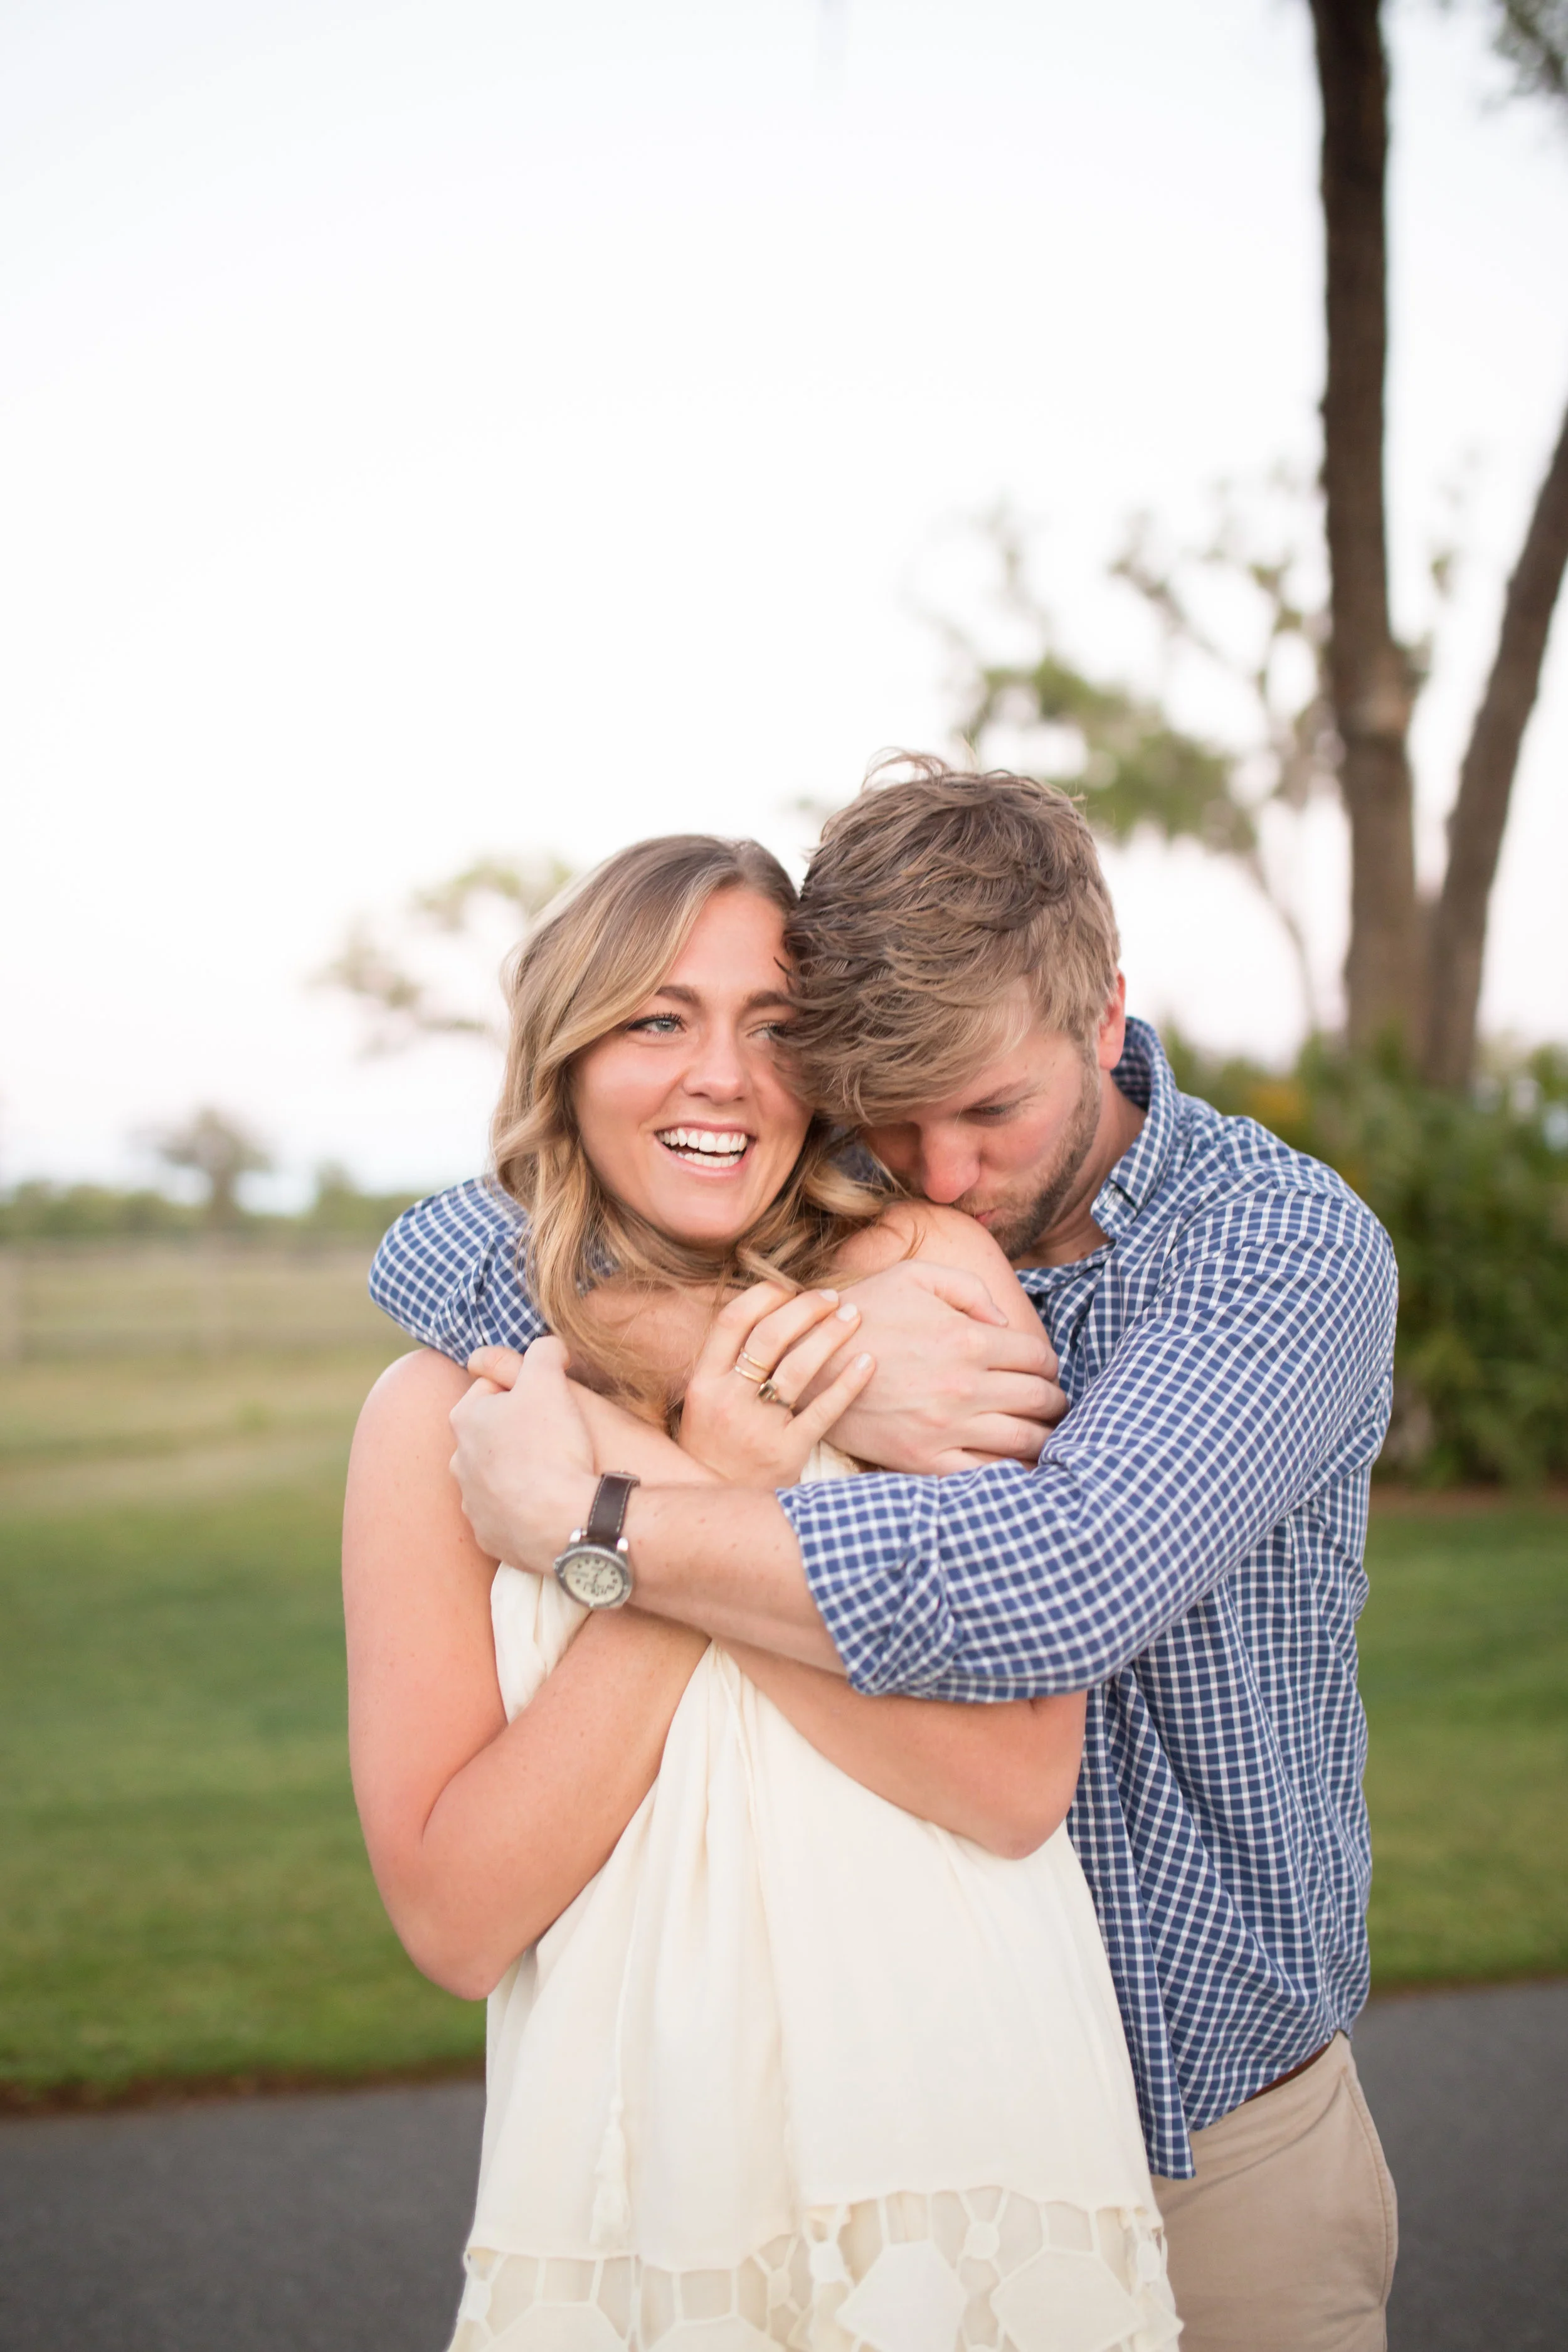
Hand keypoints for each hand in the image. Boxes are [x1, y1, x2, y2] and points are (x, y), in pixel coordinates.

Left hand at [449, 1337, 595, 1571]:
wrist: (565, 1520)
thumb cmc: (553, 1446)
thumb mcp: (550, 1380)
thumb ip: (543, 1352)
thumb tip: (547, 1347)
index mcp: (465, 1419)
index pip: (493, 1388)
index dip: (526, 1388)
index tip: (550, 1398)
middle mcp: (458, 1463)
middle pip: (493, 1434)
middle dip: (518, 1430)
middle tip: (556, 1434)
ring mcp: (472, 1503)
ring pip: (497, 1475)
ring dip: (520, 1470)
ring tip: (555, 1471)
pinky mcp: (490, 1537)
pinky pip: (506, 1514)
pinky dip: (525, 1507)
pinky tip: (551, 1504)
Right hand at [679, 1284, 875, 1483]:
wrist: (718, 1507)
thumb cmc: (717, 1445)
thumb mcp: (705, 1401)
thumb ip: (727, 1361)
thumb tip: (768, 1309)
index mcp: (703, 1382)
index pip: (733, 1320)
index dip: (766, 1295)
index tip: (792, 1288)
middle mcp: (726, 1401)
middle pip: (769, 1336)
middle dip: (806, 1308)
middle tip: (832, 1299)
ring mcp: (757, 1428)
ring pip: (798, 1368)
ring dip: (830, 1335)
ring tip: (853, 1317)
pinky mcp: (786, 1453)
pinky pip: (823, 1411)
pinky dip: (848, 1383)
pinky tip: (868, 1362)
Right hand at [810, 1262, 1065, 1472]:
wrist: (804, 1364)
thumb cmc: (862, 1314)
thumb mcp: (913, 1277)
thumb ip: (968, 1288)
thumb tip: (1005, 1322)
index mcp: (968, 1337)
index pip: (1038, 1357)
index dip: (1048, 1364)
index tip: (1044, 1371)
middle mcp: (965, 1384)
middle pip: (1040, 1399)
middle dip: (1054, 1401)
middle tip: (1053, 1405)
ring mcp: (946, 1426)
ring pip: (1023, 1439)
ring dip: (1044, 1438)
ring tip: (1044, 1436)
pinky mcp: (924, 1459)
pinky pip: (985, 1474)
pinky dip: (1011, 1472)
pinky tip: (1016, 1467)